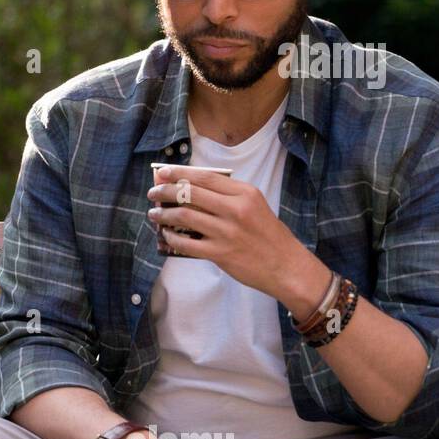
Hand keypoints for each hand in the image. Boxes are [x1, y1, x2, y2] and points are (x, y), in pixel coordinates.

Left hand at [146, 165, 312, 302]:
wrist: (286, 266)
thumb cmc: (269, 235)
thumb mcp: (255, 206)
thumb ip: (228, 196)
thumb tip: (191, 190)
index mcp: (245, 193)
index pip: (205, 177)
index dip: (180, 173)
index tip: (163, 173)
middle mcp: (235, 209)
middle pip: (190, 193)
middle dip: (165, 191)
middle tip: (152, 193)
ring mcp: (227, 232)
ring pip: (184, 216)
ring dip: (164, 214)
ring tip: (154, 213)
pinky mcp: (220, 254)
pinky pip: (187, 243)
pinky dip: (172, 238)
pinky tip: (166, 235)